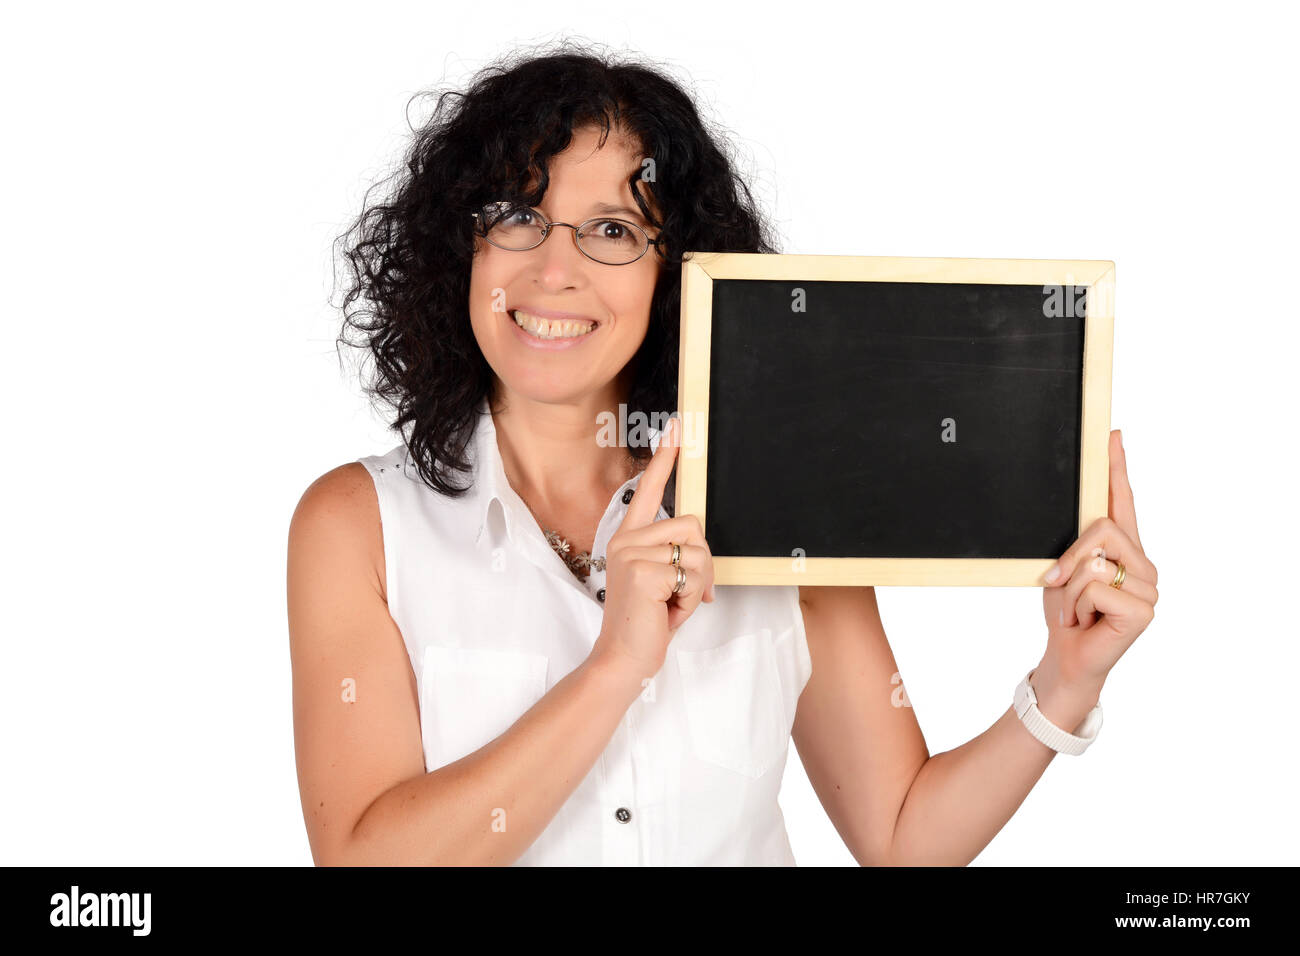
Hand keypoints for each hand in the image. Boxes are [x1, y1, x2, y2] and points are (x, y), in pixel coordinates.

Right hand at [588, 416, 715, 681]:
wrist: (624, 659)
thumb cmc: (645, 622)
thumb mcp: (663, 581)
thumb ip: (675, 556)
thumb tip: (701, 550)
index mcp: (629, 537)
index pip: (648, 489)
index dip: (664, 457)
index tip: (676, 426)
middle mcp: (626, 539)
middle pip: (693, 524)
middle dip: (702, 563)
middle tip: (683, 594)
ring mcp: (633, 553)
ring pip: (698, 551)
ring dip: (698, 585)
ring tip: (673, 604)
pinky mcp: (645, 571)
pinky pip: (693, 575)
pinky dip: (692, 599)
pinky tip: (669, 612)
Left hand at [1040, 430, 1158, 693]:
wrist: (1065, 657)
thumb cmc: (1065, 614)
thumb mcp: (1062, 570)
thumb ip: (1074, 545)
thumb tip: (1078, 517)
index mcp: (1121, 549)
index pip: (1121, 501)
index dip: (1116, 468)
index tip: (1112, 435)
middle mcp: (1141, 562)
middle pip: (1101, 528)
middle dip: (1068, 556)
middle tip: (1056, 584)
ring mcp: (1148, 586)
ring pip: (1093, 562)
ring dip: (1066, 590)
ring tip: (1074, 610)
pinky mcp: (1144, 609)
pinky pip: (1094, 587)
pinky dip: (1074, 606)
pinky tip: (1084, 622)